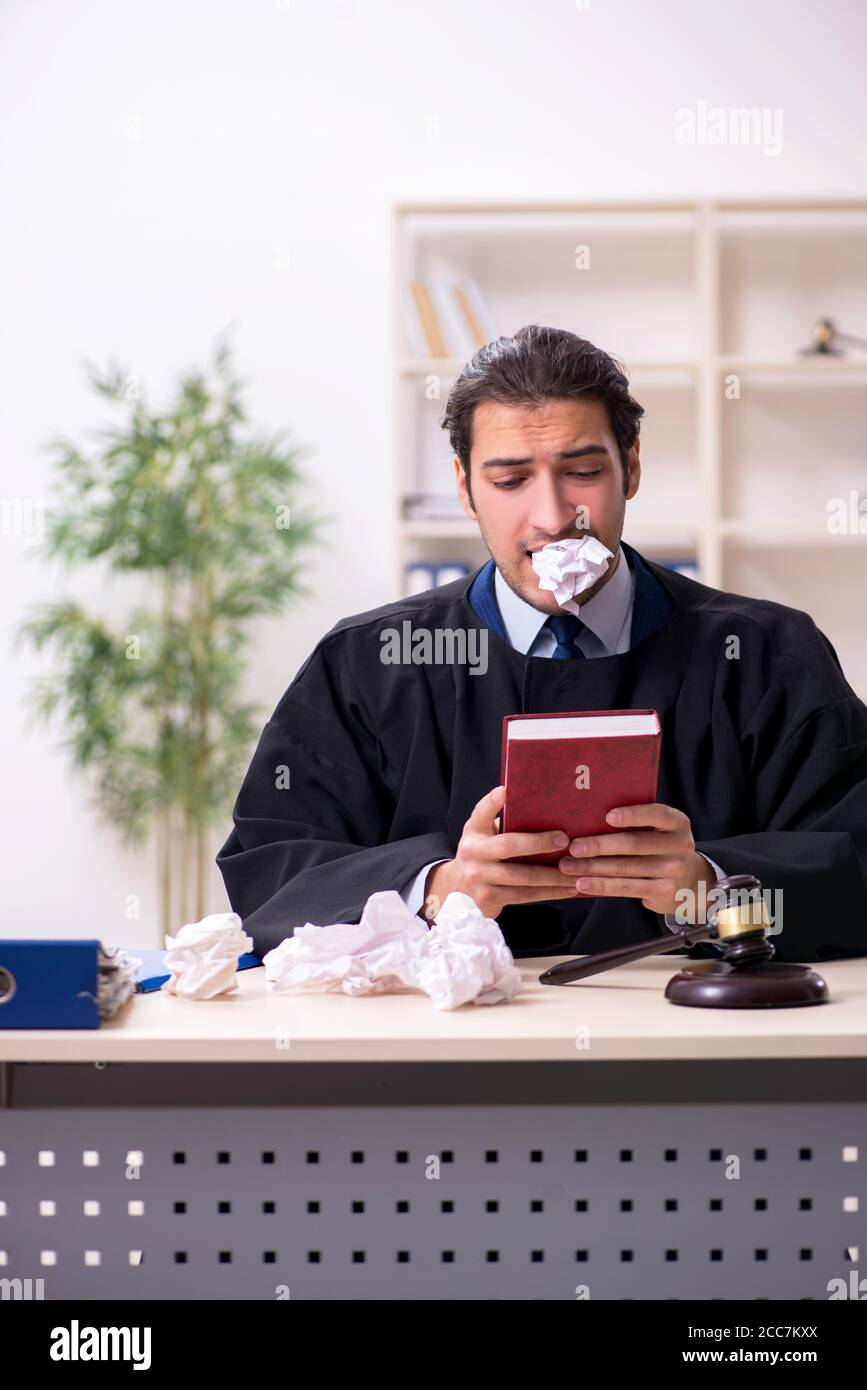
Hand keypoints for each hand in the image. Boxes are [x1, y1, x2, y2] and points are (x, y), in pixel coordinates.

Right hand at [421, 785, 581, 921]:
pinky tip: (568, 889)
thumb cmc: (482, 855)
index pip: (481, 813)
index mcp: (474, 831)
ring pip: (523, 876)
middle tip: (564, 839)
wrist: (457, 890)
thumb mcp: (483, 836)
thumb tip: (545, 811)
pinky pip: (525, 896)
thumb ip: (503, 825)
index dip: (492, 802)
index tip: (505, 791)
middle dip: (539, 842)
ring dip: (553, 875)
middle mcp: (473, 853)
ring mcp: (479, 878)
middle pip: (508, 846)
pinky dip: (550, 892)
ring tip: (575, 870)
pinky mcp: (489, 898)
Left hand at [557, 802, 713, 916]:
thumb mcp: (660, 831)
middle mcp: (679, 845)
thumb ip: (639, 822)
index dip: (633, 814)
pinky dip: (600, 885)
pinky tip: (582, 884)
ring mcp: (672, 870)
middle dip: (600, 845)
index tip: (608, 815)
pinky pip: (625, 888)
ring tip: (568, 866)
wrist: (690, 882)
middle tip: (573, 846)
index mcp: (677, 823)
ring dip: (592, 867)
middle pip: (634, 844)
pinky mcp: (662, 891)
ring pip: (625, 868)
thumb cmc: (661, 848)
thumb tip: (590, 815)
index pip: (657, 814)